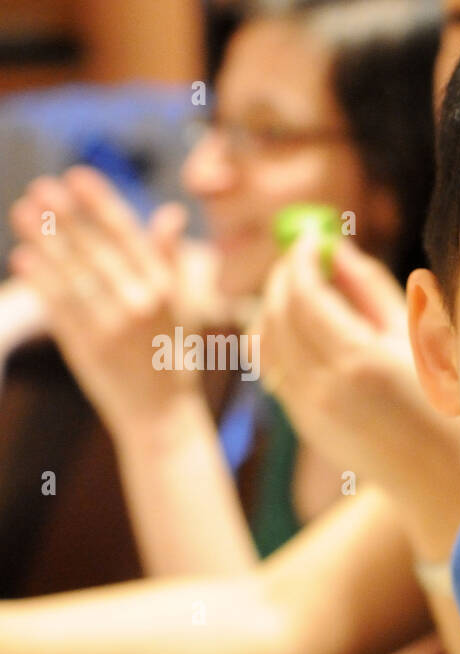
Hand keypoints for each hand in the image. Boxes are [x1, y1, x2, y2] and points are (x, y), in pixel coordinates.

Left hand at [7, 166, 196, 426]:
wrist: (162, 417)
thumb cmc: (172, 357)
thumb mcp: (182, 307)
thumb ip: (171, 259)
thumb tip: (171, 214)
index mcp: (166, 291)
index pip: (130, 235)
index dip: (101, 203)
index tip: (78, 176)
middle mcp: (139, 306)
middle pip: (95, 250)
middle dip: (66, 216)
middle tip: (41, 188)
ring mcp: (110, 327)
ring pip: (71, 273)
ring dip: (44, 239)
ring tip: (23, 211)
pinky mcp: (85, 347)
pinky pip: (57, 305)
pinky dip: (39, 279)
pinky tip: (24, 255)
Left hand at [255, 234, 432, 473]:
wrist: (441, 478)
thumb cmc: (446, 402)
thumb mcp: (418, 337)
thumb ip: (370, 288)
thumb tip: (335, 248)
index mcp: (359, 362)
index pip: (304, 293)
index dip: (301, 257)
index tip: (312, 237)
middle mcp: (324, 389)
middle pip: (276, 314)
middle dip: (283, 277)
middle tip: (304, 257)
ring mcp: (308, 412)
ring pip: (266, 341)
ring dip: (275, 306)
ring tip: (303, 289)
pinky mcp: (303, 426)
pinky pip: (273, 369)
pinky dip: (278, 338)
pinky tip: (302, 327)